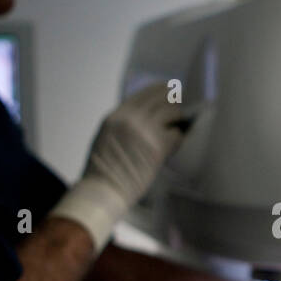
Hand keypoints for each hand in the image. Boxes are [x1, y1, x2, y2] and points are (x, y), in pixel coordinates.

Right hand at [48, 82, 187, 250]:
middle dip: (173, 103)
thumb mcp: (106, 136)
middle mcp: (131, 118)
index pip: (144, 93)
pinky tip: (174, 145)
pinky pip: (176, 135)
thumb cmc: (103, 169)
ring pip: (172, 112)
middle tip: (178, 111)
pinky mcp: (158, 147)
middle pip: (162, 98)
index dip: (160, 90)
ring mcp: (145, 131)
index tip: (169, 91)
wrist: (103, 189)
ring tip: (178, 127)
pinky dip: (178, 139)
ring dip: (178, 120)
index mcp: (116, 115)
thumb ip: (123, 122)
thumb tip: (144, 115)